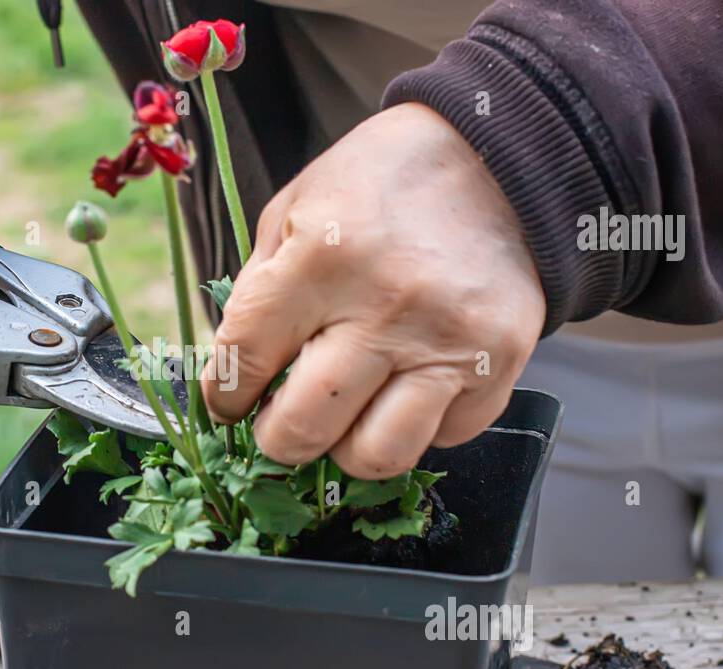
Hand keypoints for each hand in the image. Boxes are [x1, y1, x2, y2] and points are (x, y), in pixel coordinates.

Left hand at [202, 103, 544, 477]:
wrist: (496, 158)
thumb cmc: (381, 184)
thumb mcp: (293, 211)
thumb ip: (257, 292)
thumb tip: (234, 376)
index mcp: (321, 259)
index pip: (246, 360)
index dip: (224, 395)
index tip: (228, 403)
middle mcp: (385, 307)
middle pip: (305, 428)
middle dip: (276, 440)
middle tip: (278, 426)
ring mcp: (449, 341)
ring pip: (377, 456)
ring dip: (346, 451)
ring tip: (341, 422)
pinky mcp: (499, 363)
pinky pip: (445, 438)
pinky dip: (416, 426)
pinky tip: (404, 391)